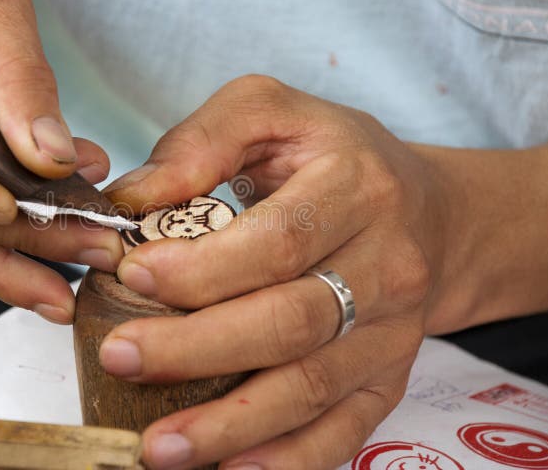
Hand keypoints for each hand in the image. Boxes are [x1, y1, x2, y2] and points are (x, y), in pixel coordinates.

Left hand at [102, 75, 449, 468]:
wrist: (426, 209)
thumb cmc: (334, 156)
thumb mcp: (272, 112)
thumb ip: (202, 142)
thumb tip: (132, 201)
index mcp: (355, 186)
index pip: (278, 240)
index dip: (203, 268)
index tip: (132, 276)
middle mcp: (387, 262)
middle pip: (291, 321)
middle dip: (198, 349)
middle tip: (121, 358)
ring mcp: (392, 328)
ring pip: (313, 386)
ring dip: (232, 424)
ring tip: (158, 446)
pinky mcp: (390, 374)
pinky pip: (345, 427)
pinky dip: (290, 458)